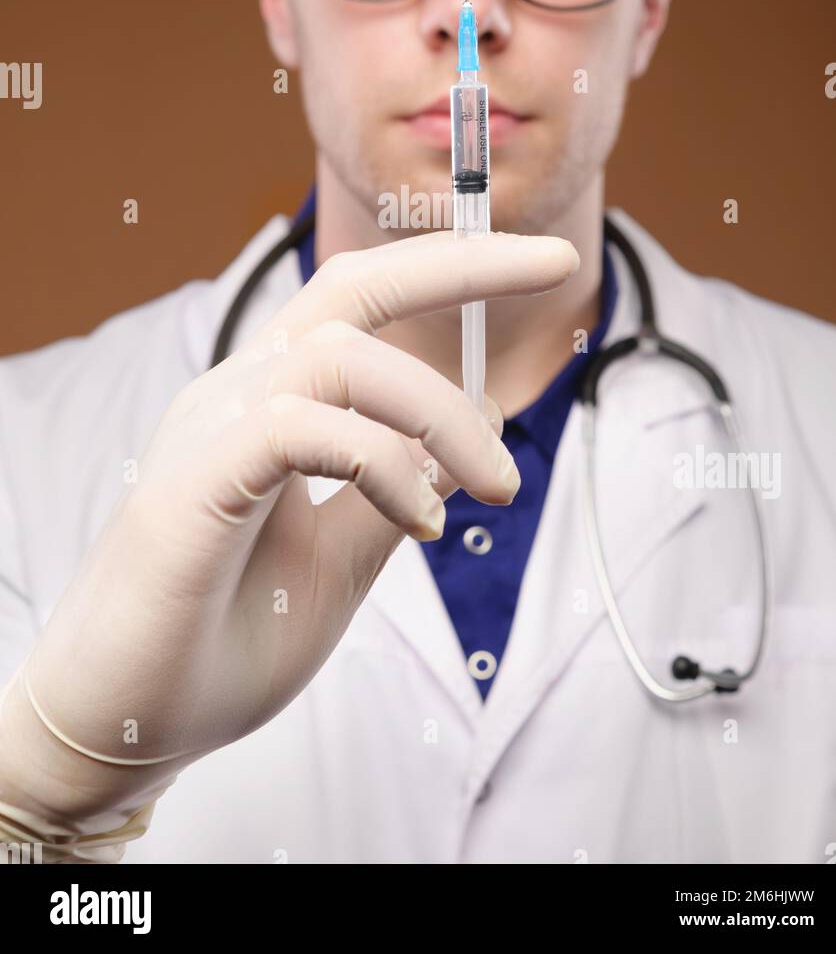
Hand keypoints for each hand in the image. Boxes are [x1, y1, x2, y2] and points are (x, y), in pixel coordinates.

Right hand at [0, 229, 578, 834]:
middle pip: (353, 288)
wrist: (122, 724)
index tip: (548, 267)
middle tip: (560, 264)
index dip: (449, 270)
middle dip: (461, 263)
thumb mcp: (341, 563)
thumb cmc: (220, 642)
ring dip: (439, 415)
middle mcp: (238, 394)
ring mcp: (211, 429)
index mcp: (269, 403)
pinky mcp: (195, 482)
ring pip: (344, 358)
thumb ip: (396, 496)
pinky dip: (382, 464)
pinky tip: (420, 522)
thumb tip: (469, 441)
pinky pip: (303, 428)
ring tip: (492, 489)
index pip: (362, 305)